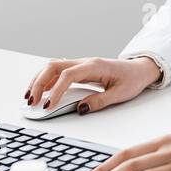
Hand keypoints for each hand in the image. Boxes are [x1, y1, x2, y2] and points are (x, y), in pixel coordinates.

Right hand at [24, 56, 159, 113]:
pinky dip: (46, 80)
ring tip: (30, 98)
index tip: (48, 105)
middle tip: (31, 102)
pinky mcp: (79, 69)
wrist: (140, 69)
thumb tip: (80, 109)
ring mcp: (81, 64)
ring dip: (39, 81)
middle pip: (53, 66)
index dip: (55, 90)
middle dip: (39, 83)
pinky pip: (58, 71)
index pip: (68, 75)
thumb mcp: (120, 94)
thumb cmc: (132, 79)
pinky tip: (41, 92)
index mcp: (95, 66)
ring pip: (52, 67)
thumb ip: (100, 101)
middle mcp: (85, 62)